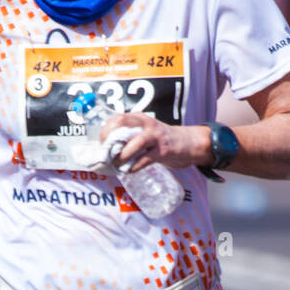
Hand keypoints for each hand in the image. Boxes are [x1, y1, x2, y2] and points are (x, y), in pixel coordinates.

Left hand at [96, 112, 219, 177]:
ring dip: (122, 156)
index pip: (117, 118)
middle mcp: (146, 124)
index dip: (105, 131)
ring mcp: (155, 137)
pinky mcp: (162, 151)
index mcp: (140, 118)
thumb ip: (129, 136)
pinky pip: (144, 160)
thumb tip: (107, 148)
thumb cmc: (160, 139)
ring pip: (134, 144)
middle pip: (122, 125)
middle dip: (110, 141)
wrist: (188, 143)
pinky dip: (133, 167)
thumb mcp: (145, 131)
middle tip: (107, 154)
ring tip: (117, 164)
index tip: (102, 144)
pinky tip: (128, 171)